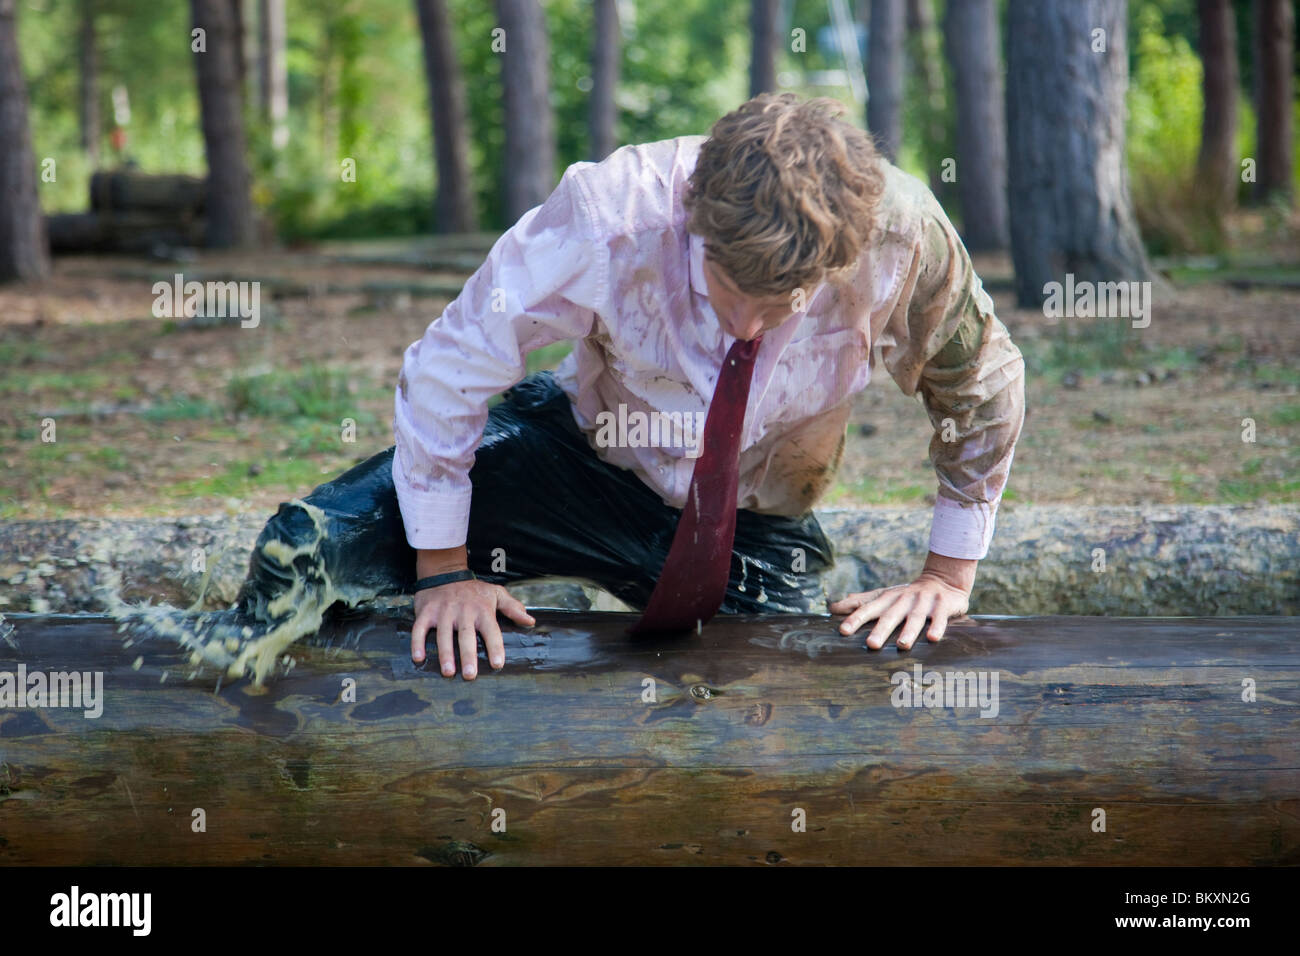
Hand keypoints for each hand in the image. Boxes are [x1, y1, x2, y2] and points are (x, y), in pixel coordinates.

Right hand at [410, 579, 534, 679]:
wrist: (444, 572)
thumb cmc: (473, 590)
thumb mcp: (496, 593)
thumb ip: (513, 608)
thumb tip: (531, 622)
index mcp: (482, 610)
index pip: (491, 630)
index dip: (495, 647)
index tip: (497, 664)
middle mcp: (463, 611)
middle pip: (466, 636)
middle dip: (468, 655)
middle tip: (470, 675)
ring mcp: (443, 612)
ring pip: (443, 635)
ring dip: (445, 654)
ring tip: (448, 672)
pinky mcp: (426, 612)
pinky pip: (420, 629)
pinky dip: (417, 643)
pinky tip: (419, 658)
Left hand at [829, 552, 975, 650]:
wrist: (943, 580)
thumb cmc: (906, 595)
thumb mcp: (883, 596)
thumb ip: (860, 602)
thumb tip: (833, 608)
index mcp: (887, 599)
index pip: (869, 609)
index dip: (856, 619)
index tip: (843, 631)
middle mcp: (903, 600)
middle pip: (890, 615)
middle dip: (881, 630)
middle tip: (871, 644)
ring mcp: (923, 602)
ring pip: (915, 618)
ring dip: (909, 631)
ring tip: (902, 645)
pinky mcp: (943, 606)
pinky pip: (940, 618)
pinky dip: (937, 627)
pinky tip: (932, 638)